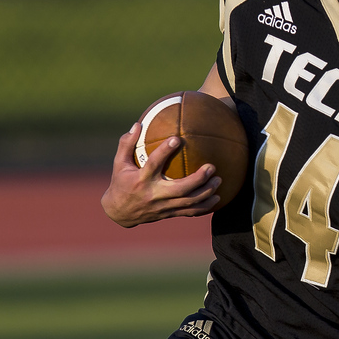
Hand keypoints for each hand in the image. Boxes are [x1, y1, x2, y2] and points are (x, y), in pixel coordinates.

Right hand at [100, 123, 221, 227]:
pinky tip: (217, 198)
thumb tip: (137, 124)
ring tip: (219, 180)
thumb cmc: (121, 183)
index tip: (177, 138)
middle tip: (211, 166)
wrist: (120, 213)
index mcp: (141, 180)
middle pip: (179, 189)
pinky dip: (205, 206)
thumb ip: (127, 144)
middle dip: (197, 179)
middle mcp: (154, 194)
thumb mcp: (119, 164)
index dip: (165, 151)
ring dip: (206, 192)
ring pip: (188, 202)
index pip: (153, 164)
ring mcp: (163, 206)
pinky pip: (190, 212)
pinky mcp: (169, 214)